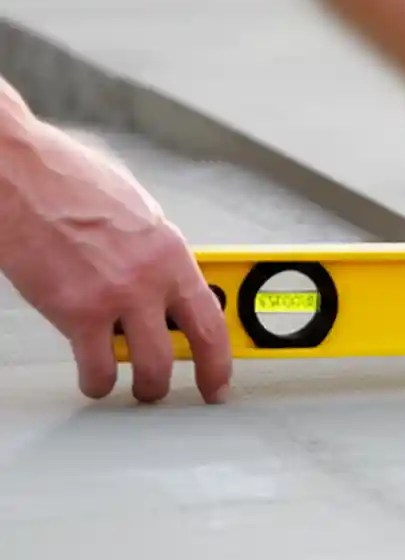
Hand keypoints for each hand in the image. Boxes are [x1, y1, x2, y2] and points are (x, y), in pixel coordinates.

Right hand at [0, 120, 229, 403]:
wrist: (21, 177)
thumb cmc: (71, 184)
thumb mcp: (138, 213)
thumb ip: (155, 253)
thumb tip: (165, 278)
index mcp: (172, 252)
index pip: (212, 318)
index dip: (221, 358)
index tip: (219, 378)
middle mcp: (151, 277)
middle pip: (184, 351)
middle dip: (178, 380)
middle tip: (168, 388)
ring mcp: (115, 297)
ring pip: (146, 368)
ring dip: (139, 386)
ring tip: (128, 385)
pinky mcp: (75, 312)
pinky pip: (97, 367)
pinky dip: (95, 380)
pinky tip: (92, 376)